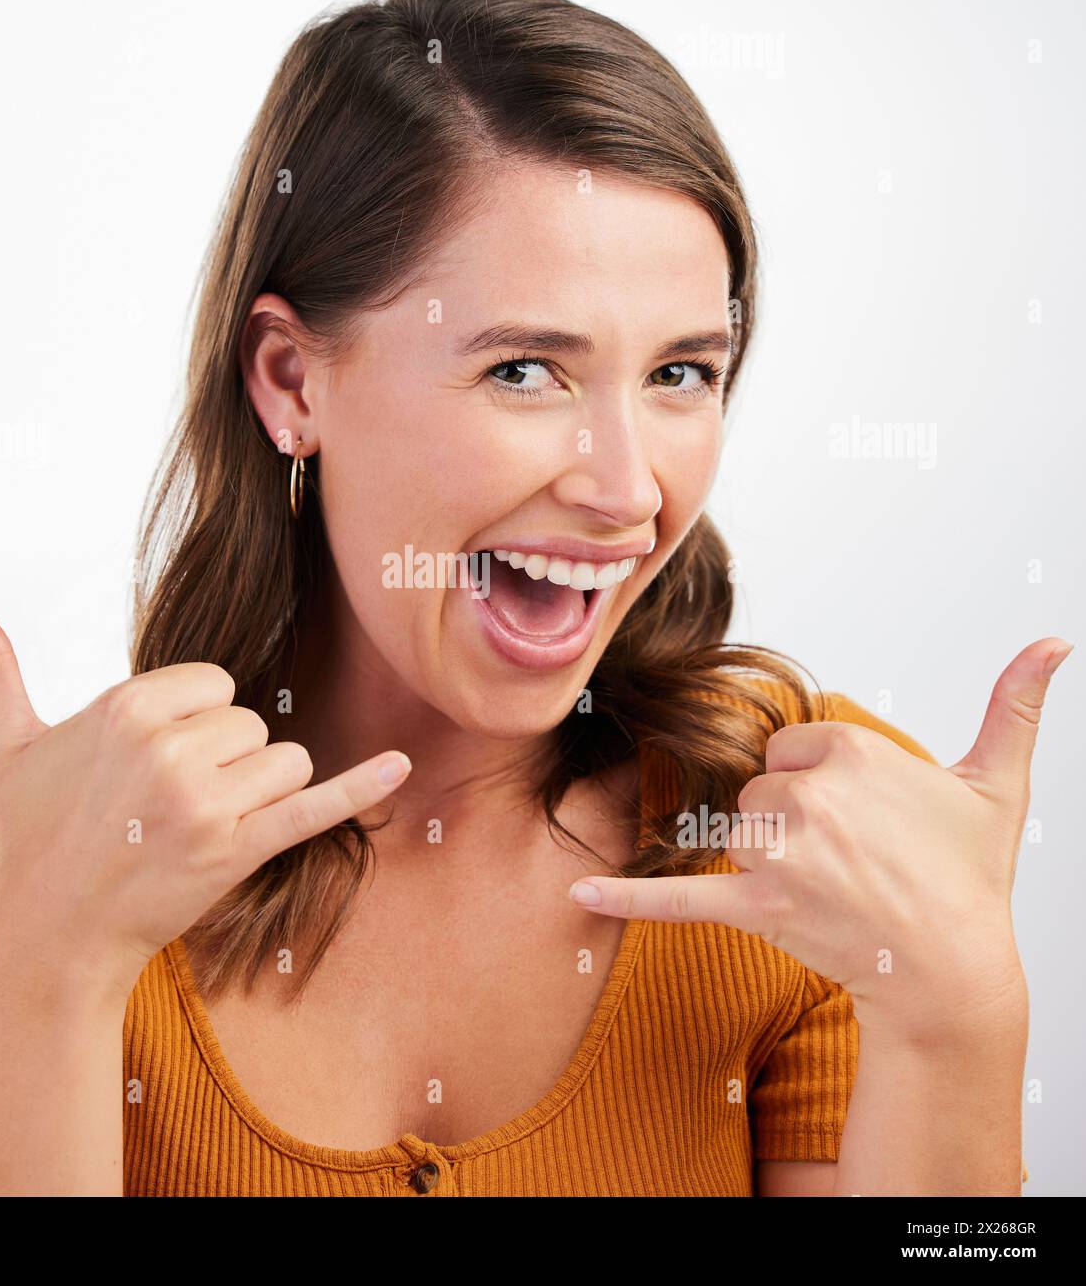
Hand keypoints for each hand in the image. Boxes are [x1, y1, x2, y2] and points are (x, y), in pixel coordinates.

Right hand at [0, 596, 411, 993]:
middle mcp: (169, 747)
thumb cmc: (32, 833)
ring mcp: (206, 802)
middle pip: (252, 723)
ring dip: (255, 795)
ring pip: (283, 761)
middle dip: (223, 761)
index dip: (194, 723)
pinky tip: (400, 764)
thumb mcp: (4, 742)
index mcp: (127, 706)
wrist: (53, 936)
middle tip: (166, 806)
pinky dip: (360, 785)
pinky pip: (315, 807)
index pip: (215, 684)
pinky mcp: (239, 851)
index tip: (153, 764)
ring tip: (194, 828)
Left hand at [568, 638, 1070, 1034]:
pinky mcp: (754, 907)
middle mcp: (808, 793)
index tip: (857, 819)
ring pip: (731, 831)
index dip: (817, 782)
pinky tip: (578, 895)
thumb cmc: (969, 879)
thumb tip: (1054, 643)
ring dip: (760, 857)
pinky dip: (627, 898)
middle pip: (756, 787)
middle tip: (845, 860)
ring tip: (820, 888)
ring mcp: (779, 852)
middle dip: (788, 819)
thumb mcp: (996, 786)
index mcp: (850, 751)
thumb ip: (1015, 706)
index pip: (789, 746)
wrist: (954, 972)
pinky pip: (676, 896)